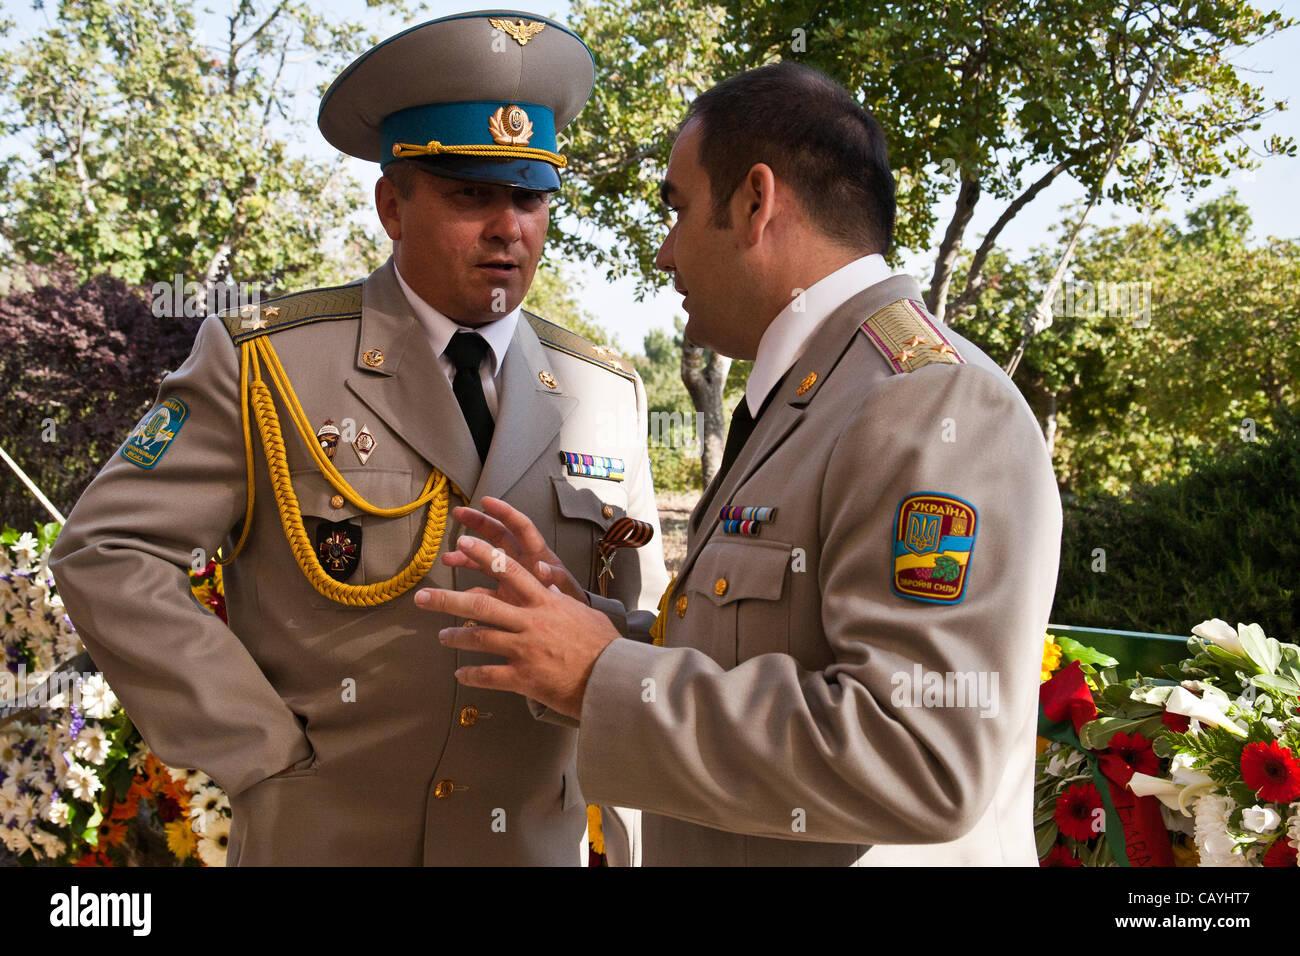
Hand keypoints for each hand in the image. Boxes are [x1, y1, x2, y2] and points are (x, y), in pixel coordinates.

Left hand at [414, 535, 620, 718]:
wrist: (613, 679)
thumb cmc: (603, 645)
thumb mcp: (581, 613)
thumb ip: (559, 599)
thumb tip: (545, 584)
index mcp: (545, 602)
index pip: (509, 570)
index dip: (483, 555)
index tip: (463, 543)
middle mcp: (531, 622)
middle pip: (481, 605)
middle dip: (447, 600)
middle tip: (422, 597)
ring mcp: (525, 650)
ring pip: (479, 639)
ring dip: (455, 637)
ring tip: (441, 637)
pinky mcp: (524, 678)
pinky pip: (488, 675)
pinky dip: (471, 674)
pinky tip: (460, 675)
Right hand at [444, 496, 587, 602]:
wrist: (568, 623)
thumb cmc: (570, 601)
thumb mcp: (566, 588)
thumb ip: (555, 578)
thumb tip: (542, 568)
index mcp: (539, 553)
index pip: (521, 526)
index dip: (505, 512)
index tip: (487, 502)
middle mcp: (523, 559)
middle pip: (498, 534)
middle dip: (478, 522)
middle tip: (458, 513)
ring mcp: (511, 574)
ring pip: (486, 557)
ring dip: (467, 555)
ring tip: (447, 558)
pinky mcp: (504, 592)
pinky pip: (483, 584)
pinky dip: (469, 587)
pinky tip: (455, 593)